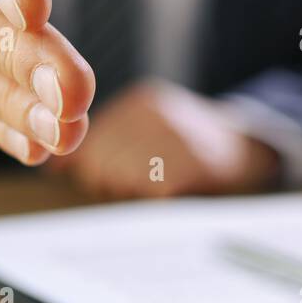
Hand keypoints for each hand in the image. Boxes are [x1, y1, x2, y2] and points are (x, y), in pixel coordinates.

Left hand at [50, 80, 280, 198]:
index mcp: (141, 101)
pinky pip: (154, 194)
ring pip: (122, 180)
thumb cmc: (185, 142)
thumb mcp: (147, 125)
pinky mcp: (193, 166)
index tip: (100, 175)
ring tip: (153, 185)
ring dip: (130, 193)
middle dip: (106, 182)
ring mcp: (175, 139)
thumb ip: (104, 141)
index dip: (90, 166)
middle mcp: (156, 114)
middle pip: (101, 162)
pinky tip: (171, 191)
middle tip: (131, 185)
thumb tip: (52, 170)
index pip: (91, 141)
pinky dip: (157, 201)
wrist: (249, 145)